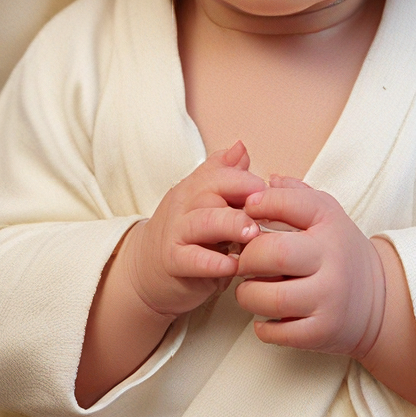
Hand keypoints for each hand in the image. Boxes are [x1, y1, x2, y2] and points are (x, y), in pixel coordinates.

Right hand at [121, 141, 265, 317]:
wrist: (145, 270)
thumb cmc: (187, 232)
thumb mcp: (203, 199)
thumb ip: (224, 175)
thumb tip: (241, 146)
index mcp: (195, 186)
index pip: (219, 172)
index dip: (245, 179)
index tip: (270, 190)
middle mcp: (184, 205)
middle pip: (212, 191)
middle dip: (242, 196)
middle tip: (266, 209)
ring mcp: (177, 232)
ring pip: (204, 221)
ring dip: (231, 225)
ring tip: (253, 233)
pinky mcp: (173, 262)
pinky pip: (193, 259)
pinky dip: (214, 262)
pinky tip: (233, 265)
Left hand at [235, 177, 385, 357]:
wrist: (378, 300)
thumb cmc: (340, 252)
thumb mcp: (327, 214)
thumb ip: (295, 194)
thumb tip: (266, 179)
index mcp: (330, 223)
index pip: (289, 202)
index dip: (260, 202)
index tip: (247, 210)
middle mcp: (332, 259)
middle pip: (274, 254)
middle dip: (246, 256)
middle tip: (242, 260)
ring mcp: (328, 298)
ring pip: (271, 297)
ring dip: (248, 293)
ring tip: (250, 288)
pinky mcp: (322, 332)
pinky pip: (278, 332)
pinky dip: (262, 325)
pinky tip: (264, 314)